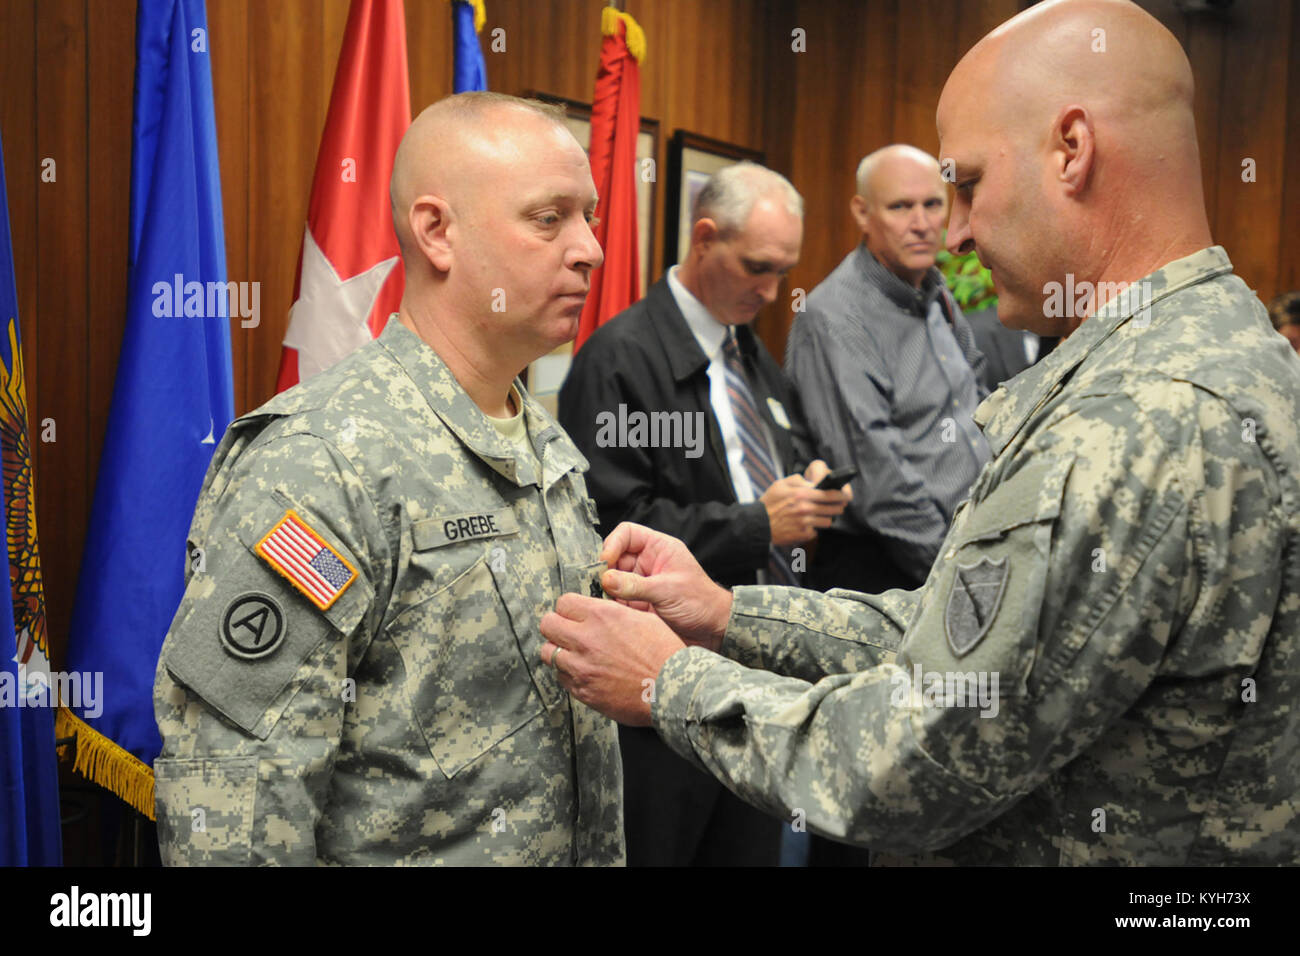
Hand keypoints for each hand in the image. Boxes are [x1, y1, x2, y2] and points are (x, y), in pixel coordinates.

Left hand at [540, 595, 685, 725]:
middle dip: (557, 627)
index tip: (574, 614)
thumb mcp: (642, 618)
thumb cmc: (664, 653)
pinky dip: (569, 675)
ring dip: (559, 652)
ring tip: (575, 655)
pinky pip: (561, 678)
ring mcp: (581, 667)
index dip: (569, 608)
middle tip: (568, 633)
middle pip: (547, 625)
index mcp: (602, 616)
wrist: (673, 689)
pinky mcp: (582, 690)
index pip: (563, 602)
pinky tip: (585, 673)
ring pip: (548, 653)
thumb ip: (613, 613)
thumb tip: (597, 612)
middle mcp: (586, 639)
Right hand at [598, 522, 732, 652]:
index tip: (605, 561)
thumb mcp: (668, 590)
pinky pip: (615, 601)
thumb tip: (606, 579)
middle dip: (604, 570)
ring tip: (601, 600)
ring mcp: (640, 584)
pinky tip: (606, 612)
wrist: (713, 631)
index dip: (613, 543)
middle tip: (597, 585)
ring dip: (604, 590)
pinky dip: (608, 606)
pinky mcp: (635, 604)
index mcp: (658, 548)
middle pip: (614, 558)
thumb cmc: (701, 602)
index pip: (627, 533)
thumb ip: (636, 585)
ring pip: (611, 581)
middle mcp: (646, 563)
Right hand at [761, 460, 852, 545]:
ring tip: (819, 515)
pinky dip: (813, 528)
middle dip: (837, 507)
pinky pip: (816, 531)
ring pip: (828, 521)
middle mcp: (806, 509)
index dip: (841, 495)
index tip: (844, 496)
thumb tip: (811, 481)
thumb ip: (798, 480)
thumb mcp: (780, 484)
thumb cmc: (768, 503)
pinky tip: (806, 525)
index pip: (830, 494)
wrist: (758, 525)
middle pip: (833, 509)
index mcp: (802, 494)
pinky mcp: (803, 534)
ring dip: (825, 518)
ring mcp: (805, 523)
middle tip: (836, 506)